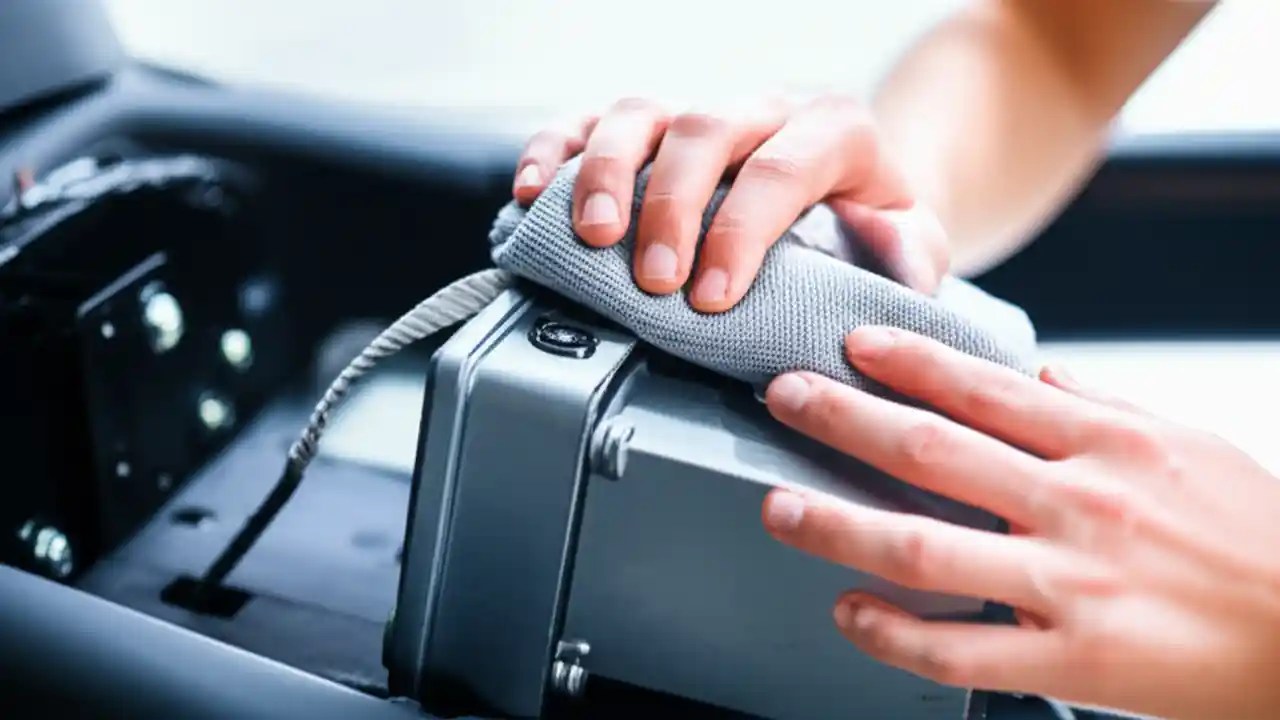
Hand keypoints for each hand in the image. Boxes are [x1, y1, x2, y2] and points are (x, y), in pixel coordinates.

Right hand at [511, 96, 948, 311]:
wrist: (850, 191)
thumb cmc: (874, 227)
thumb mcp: (914, 244)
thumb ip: (911, 256)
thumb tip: (891, 258)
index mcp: (833, 131)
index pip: (780, 169)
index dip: (741, 233)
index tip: (711, 298)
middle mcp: (762, 109)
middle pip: (704, 131)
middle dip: (671, 207)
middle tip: (656, 281)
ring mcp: (700, 113)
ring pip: (642, 114)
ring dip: (607, 174)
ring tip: (593, 239)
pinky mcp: (650, 128)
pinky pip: (590, 120)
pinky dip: (553, 150)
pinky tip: (531, 193)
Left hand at [759, 327, 1279, 719]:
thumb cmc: (1254, 536)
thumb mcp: (1187, 446)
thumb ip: (1101, 409)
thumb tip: (1036, 377)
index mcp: (1105, 443)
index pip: (980, 387)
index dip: (905, 361)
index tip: (850, 344)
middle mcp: (1078, 502)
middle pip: (931, 450)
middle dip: (844, 417)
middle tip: (784, 397)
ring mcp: (1070, 582)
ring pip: (923, 547)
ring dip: (838, 522)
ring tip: (781, 506)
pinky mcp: (1072, 658)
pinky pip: (960, 648)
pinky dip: (893, 632)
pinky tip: (849, 612)